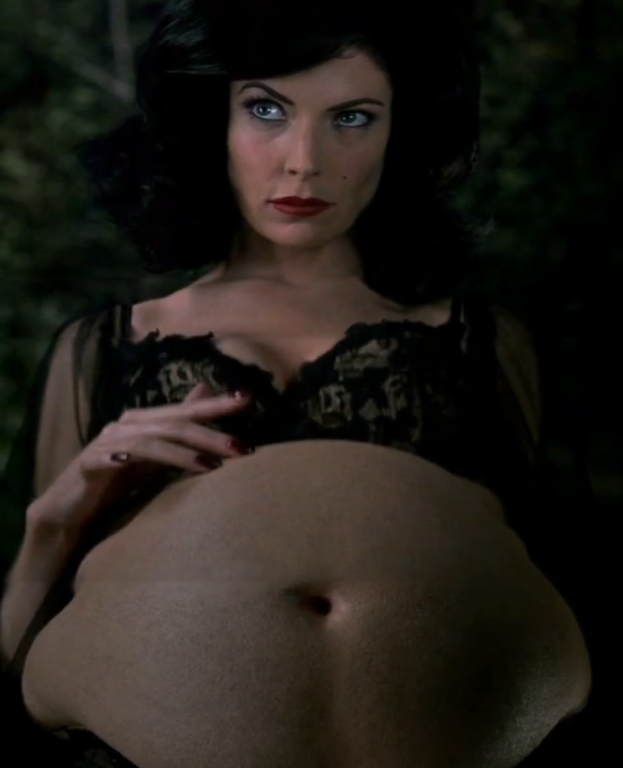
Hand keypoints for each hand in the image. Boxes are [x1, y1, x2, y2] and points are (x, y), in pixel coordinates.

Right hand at [27, 382, 253, 533]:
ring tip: (212, 465)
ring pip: (150, 440)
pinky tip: (141, 464)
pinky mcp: (89, 464)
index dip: (216, 404)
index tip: (247, 400)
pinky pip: (112, 458)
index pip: (185, 411)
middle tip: (241, 446)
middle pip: (173, 424)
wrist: (71, 508)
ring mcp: (106, 443)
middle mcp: (126, 425)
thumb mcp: (156, 456)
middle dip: (210, 433)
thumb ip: (180, 429)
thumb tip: (207, 393)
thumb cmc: (118, 479)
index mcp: (144, 421)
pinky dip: (131, 459)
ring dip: (182, 452)